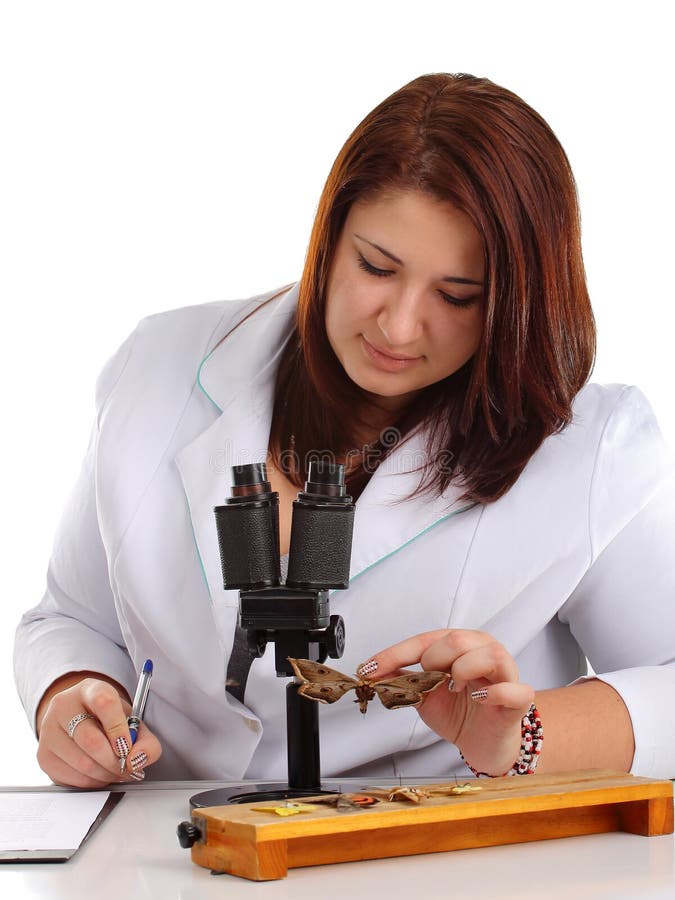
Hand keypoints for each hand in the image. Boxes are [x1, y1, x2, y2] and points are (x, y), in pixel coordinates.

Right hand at [36, 676, 161, 787]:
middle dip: (115, 760)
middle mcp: (64, 705)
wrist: (79, 720)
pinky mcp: (44, 755)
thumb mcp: (131, 720)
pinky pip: (72, 777)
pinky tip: (101, 774)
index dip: (119, 729)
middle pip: (90, 739)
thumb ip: (145, 739)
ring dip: (106, 774)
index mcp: (90, 689)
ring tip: (118, 771)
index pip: (104, 702)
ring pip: (82, 762)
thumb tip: (140, 759)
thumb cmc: (109, 720)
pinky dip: (92, 782)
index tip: (128, 746)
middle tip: (128, 767)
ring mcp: (49, 730)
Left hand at [362, 629, 533, 775]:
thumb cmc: (459, 712)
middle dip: (433, 660)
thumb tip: (372, 671)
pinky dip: (494, 692)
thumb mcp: (424, 694)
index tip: (371, 668)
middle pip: (457, 640)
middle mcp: (485, 652)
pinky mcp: (519, 700)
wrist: (483, 744)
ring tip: (455, 689)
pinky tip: (479, 697)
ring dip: (463, 670)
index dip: (396, 654)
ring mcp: (506, 674)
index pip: (426, 640)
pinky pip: (513, 689)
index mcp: (462, 645)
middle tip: (429, 681)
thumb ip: (403, 679)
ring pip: (490, 654)